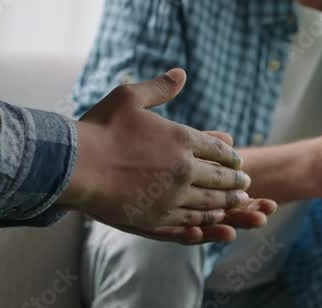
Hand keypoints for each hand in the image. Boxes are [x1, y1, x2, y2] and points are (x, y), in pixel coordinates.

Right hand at [64, 68, 270, 242]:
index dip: (230, 156)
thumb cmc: (99, 129)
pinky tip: (213, 219)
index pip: (217, 149)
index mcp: (181, 138)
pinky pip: (192, 220)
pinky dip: (207, 220)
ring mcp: (173, 195)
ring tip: (237, 202)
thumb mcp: (129, 98)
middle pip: (220, 178)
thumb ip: (158, 88)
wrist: (75, 166)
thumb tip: (181, 74)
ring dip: (227, 202)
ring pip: (210, 202)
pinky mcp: (159, 217)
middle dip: (235, 181)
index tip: (238, 161)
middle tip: (246, 184)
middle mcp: (184, 168)